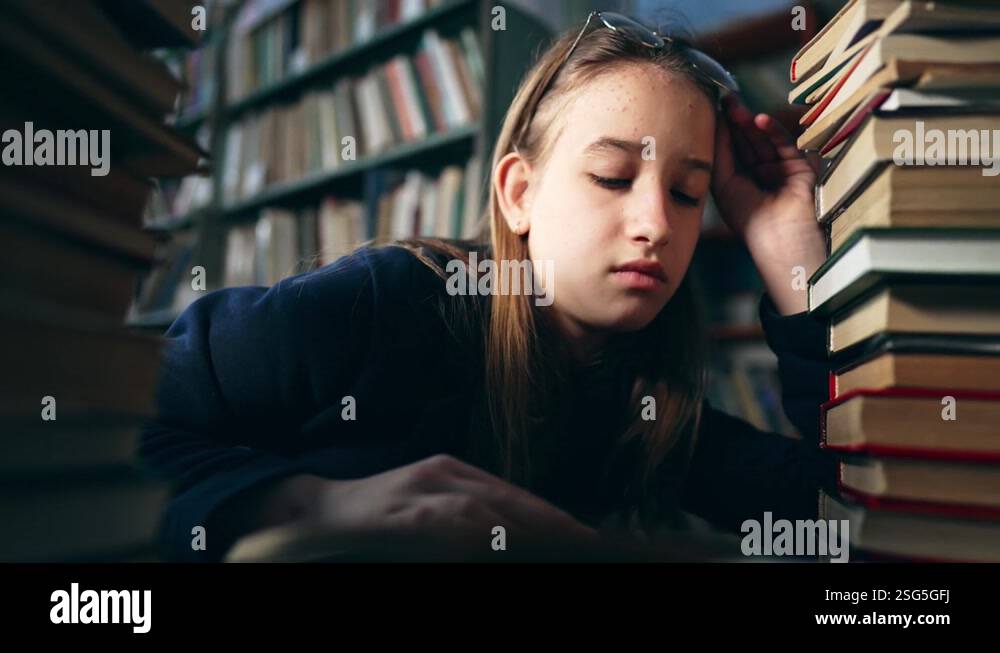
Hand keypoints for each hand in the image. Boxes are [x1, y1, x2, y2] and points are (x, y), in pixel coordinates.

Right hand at [312, 454, 605, 560]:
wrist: (316, 511)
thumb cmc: (376, 515)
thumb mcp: (426, 504)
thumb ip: (466, 514)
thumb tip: (513, 534)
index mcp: (451, 470)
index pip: (514, 495)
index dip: (552, 516)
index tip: (585, 534)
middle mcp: (443, 475)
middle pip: (510, 501)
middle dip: (553, 524)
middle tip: (590, 543)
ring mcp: (424, 492)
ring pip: (489, 513)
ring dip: (530, 530)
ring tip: (565, 546)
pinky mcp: (406, 515)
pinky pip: (454, 527)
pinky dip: (486, 537)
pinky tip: (508, 544)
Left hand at [711, 95, 818, 239]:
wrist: (779, 240)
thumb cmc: (747, 219)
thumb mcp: (724, 185)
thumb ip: (721, 155)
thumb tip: (719, 124)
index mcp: (740, 181)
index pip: (732, 149)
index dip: (725, 130)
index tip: (715, 109)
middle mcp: (760, 174)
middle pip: (747, 141)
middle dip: (737, 121)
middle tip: (727, 99)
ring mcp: (780, 169)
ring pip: (764, 140)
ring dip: (751, 123)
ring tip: (737, 107)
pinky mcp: (799, 167)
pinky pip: (785, 144)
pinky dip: (773, 131)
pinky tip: (759, 120)